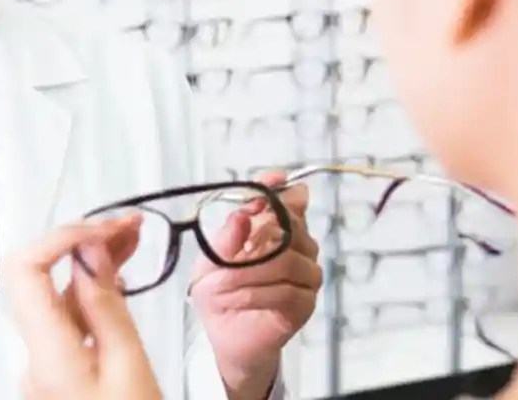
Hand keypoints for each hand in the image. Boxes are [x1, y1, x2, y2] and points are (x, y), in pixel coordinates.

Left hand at [6, 217, 161, 399]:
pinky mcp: (60, 366)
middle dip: (83, 241)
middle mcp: (36, 358)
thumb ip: (108, 306)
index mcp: (48, 356)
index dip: (61, 238)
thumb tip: (90, 252)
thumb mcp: (130, 365)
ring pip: (60, 294)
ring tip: (131, 238)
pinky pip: (70, 316)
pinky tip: (120, 275)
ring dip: (93, 261)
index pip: (26, 271)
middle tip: (127, 224)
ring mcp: (45, 362)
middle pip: (43, 277)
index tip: (102, 229)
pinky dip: (94, 290)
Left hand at [190, 172, 322, 399]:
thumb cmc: (222, 293)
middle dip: (254, 240)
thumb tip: (242, 213)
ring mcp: (306, 276)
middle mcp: (300, 248)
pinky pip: (287, 291)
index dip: (279, 188)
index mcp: (278, 229)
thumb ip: (227, 236)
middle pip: (291, 227)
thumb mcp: (211, 260)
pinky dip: (257, 293)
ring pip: (287, 260)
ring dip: (249, 272)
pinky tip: (237, 298)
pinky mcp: (305, 304)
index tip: (271, 181)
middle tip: (226, 258)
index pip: (289, 199)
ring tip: (222, 285)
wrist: (227, 337)